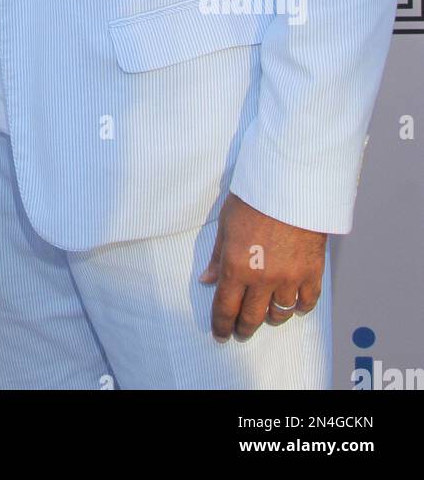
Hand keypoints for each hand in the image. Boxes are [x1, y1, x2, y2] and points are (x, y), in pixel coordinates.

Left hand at [198, 192, 326, 340]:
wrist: (291, 185)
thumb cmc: (254, 199)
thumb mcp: (226, 223)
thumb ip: (217, 255)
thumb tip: (207, 280)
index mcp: (236, 266)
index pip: (225, 308)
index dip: (221, 325)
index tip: (221, 335)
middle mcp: (262, 279)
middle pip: (251, 317)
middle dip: (243, 328)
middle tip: (240, 332)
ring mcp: (289, 278)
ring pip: (279, 314)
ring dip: (271, 318)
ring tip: (267, 315)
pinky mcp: (312, 273)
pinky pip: (306, 303)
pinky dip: (299, 307)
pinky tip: (293, 305)